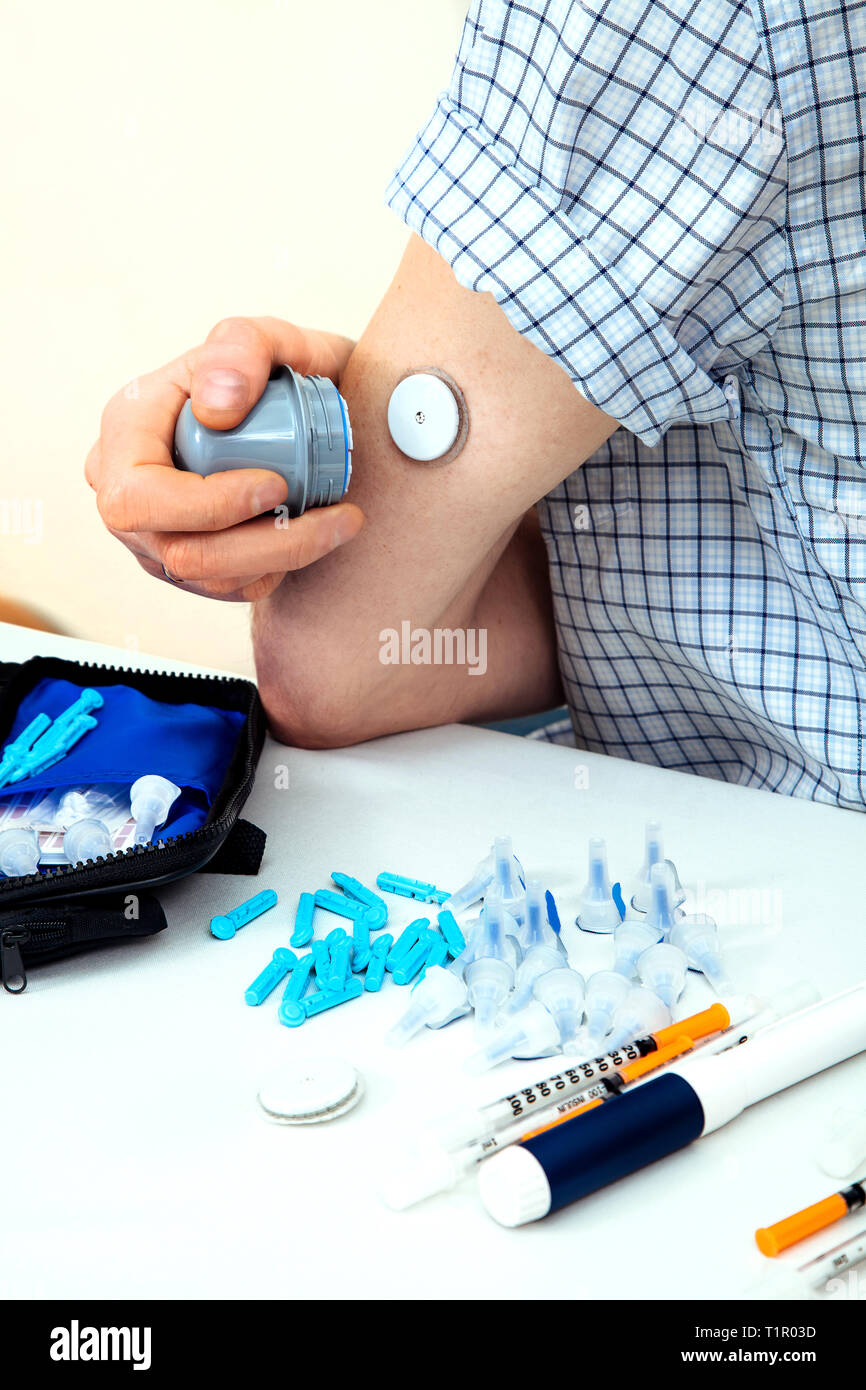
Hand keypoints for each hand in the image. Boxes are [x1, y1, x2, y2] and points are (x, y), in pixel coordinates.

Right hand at [86, 316, 363, 600]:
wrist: (306, 409)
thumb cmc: (280, 372)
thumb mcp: (271, 338)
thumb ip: (243, 347)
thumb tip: (216, 407)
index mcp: (127, 430)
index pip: (139, 494)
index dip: (206, 504)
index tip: (276, 485)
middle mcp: (127, 491)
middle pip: (177, 551)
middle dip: (261, 545)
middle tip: (331, 518)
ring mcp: (154, 535)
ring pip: (208, 579)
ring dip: (284, 559)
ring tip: (340, 522)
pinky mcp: (187, 565)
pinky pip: (228, 589)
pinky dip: (277, 570)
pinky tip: (311, 535)